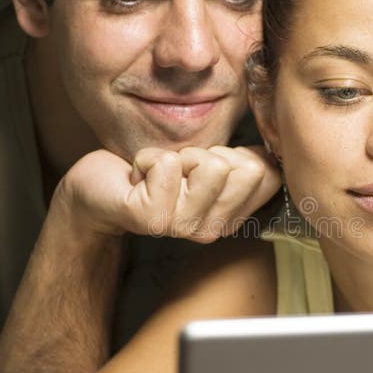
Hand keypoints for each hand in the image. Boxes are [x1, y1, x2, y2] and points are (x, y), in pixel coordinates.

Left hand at [55, 145, 279, 241]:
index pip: (269, 175)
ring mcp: (183, 228)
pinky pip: (167, 163)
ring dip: (179, 155)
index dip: (238, 154)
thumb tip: (273, 142)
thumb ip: (241, 163)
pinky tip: (139, 178)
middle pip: (245, 168)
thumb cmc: (153, 173)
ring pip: (210, 164)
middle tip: (180, 170)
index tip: (205, 166)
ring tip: (160, 174)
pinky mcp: (153, 219)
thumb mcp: (206, 166)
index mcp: (230, 217)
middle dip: (208, 153)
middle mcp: (212, 230)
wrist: (99, 189)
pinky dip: (147, 158)